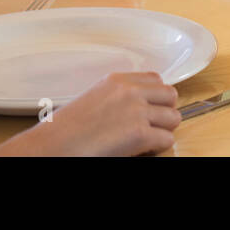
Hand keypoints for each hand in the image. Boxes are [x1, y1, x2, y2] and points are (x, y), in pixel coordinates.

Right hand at [0, 72, 179, 156]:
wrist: (56, 145)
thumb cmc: (66, 129)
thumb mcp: (93, 99)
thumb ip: (116, 97)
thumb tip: (133, 108)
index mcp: (117, 81)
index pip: (155, 79)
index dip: (156, 96)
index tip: (152, 106)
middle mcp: (130, 92)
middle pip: (170, 95)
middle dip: (165, 111)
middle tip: (154, 124)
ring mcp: (137, 111)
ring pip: (174, 117)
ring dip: (164, 129)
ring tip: (150, 138)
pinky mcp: (140, 134)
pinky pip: (167, 139)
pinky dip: (159, 147)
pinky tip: (145, 149)